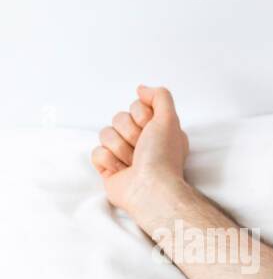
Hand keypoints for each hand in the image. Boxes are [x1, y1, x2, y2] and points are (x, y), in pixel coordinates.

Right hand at [90, 84, 189, 216]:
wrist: (151, 189)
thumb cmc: (163, 157)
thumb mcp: (169, 120)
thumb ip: (159, 96)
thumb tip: (141, 89)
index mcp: (157, 130)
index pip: (135, 107)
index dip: (141, 116)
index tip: (151, 130)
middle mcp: (141, 142)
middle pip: (118, 119)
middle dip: (130, 133)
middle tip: (142, 148)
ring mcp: (123, 156)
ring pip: (105, 134)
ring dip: (120, 148)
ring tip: (133, 162)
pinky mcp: (109, 169)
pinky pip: (96, 153)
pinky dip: (108, 162)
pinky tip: (122, 171)